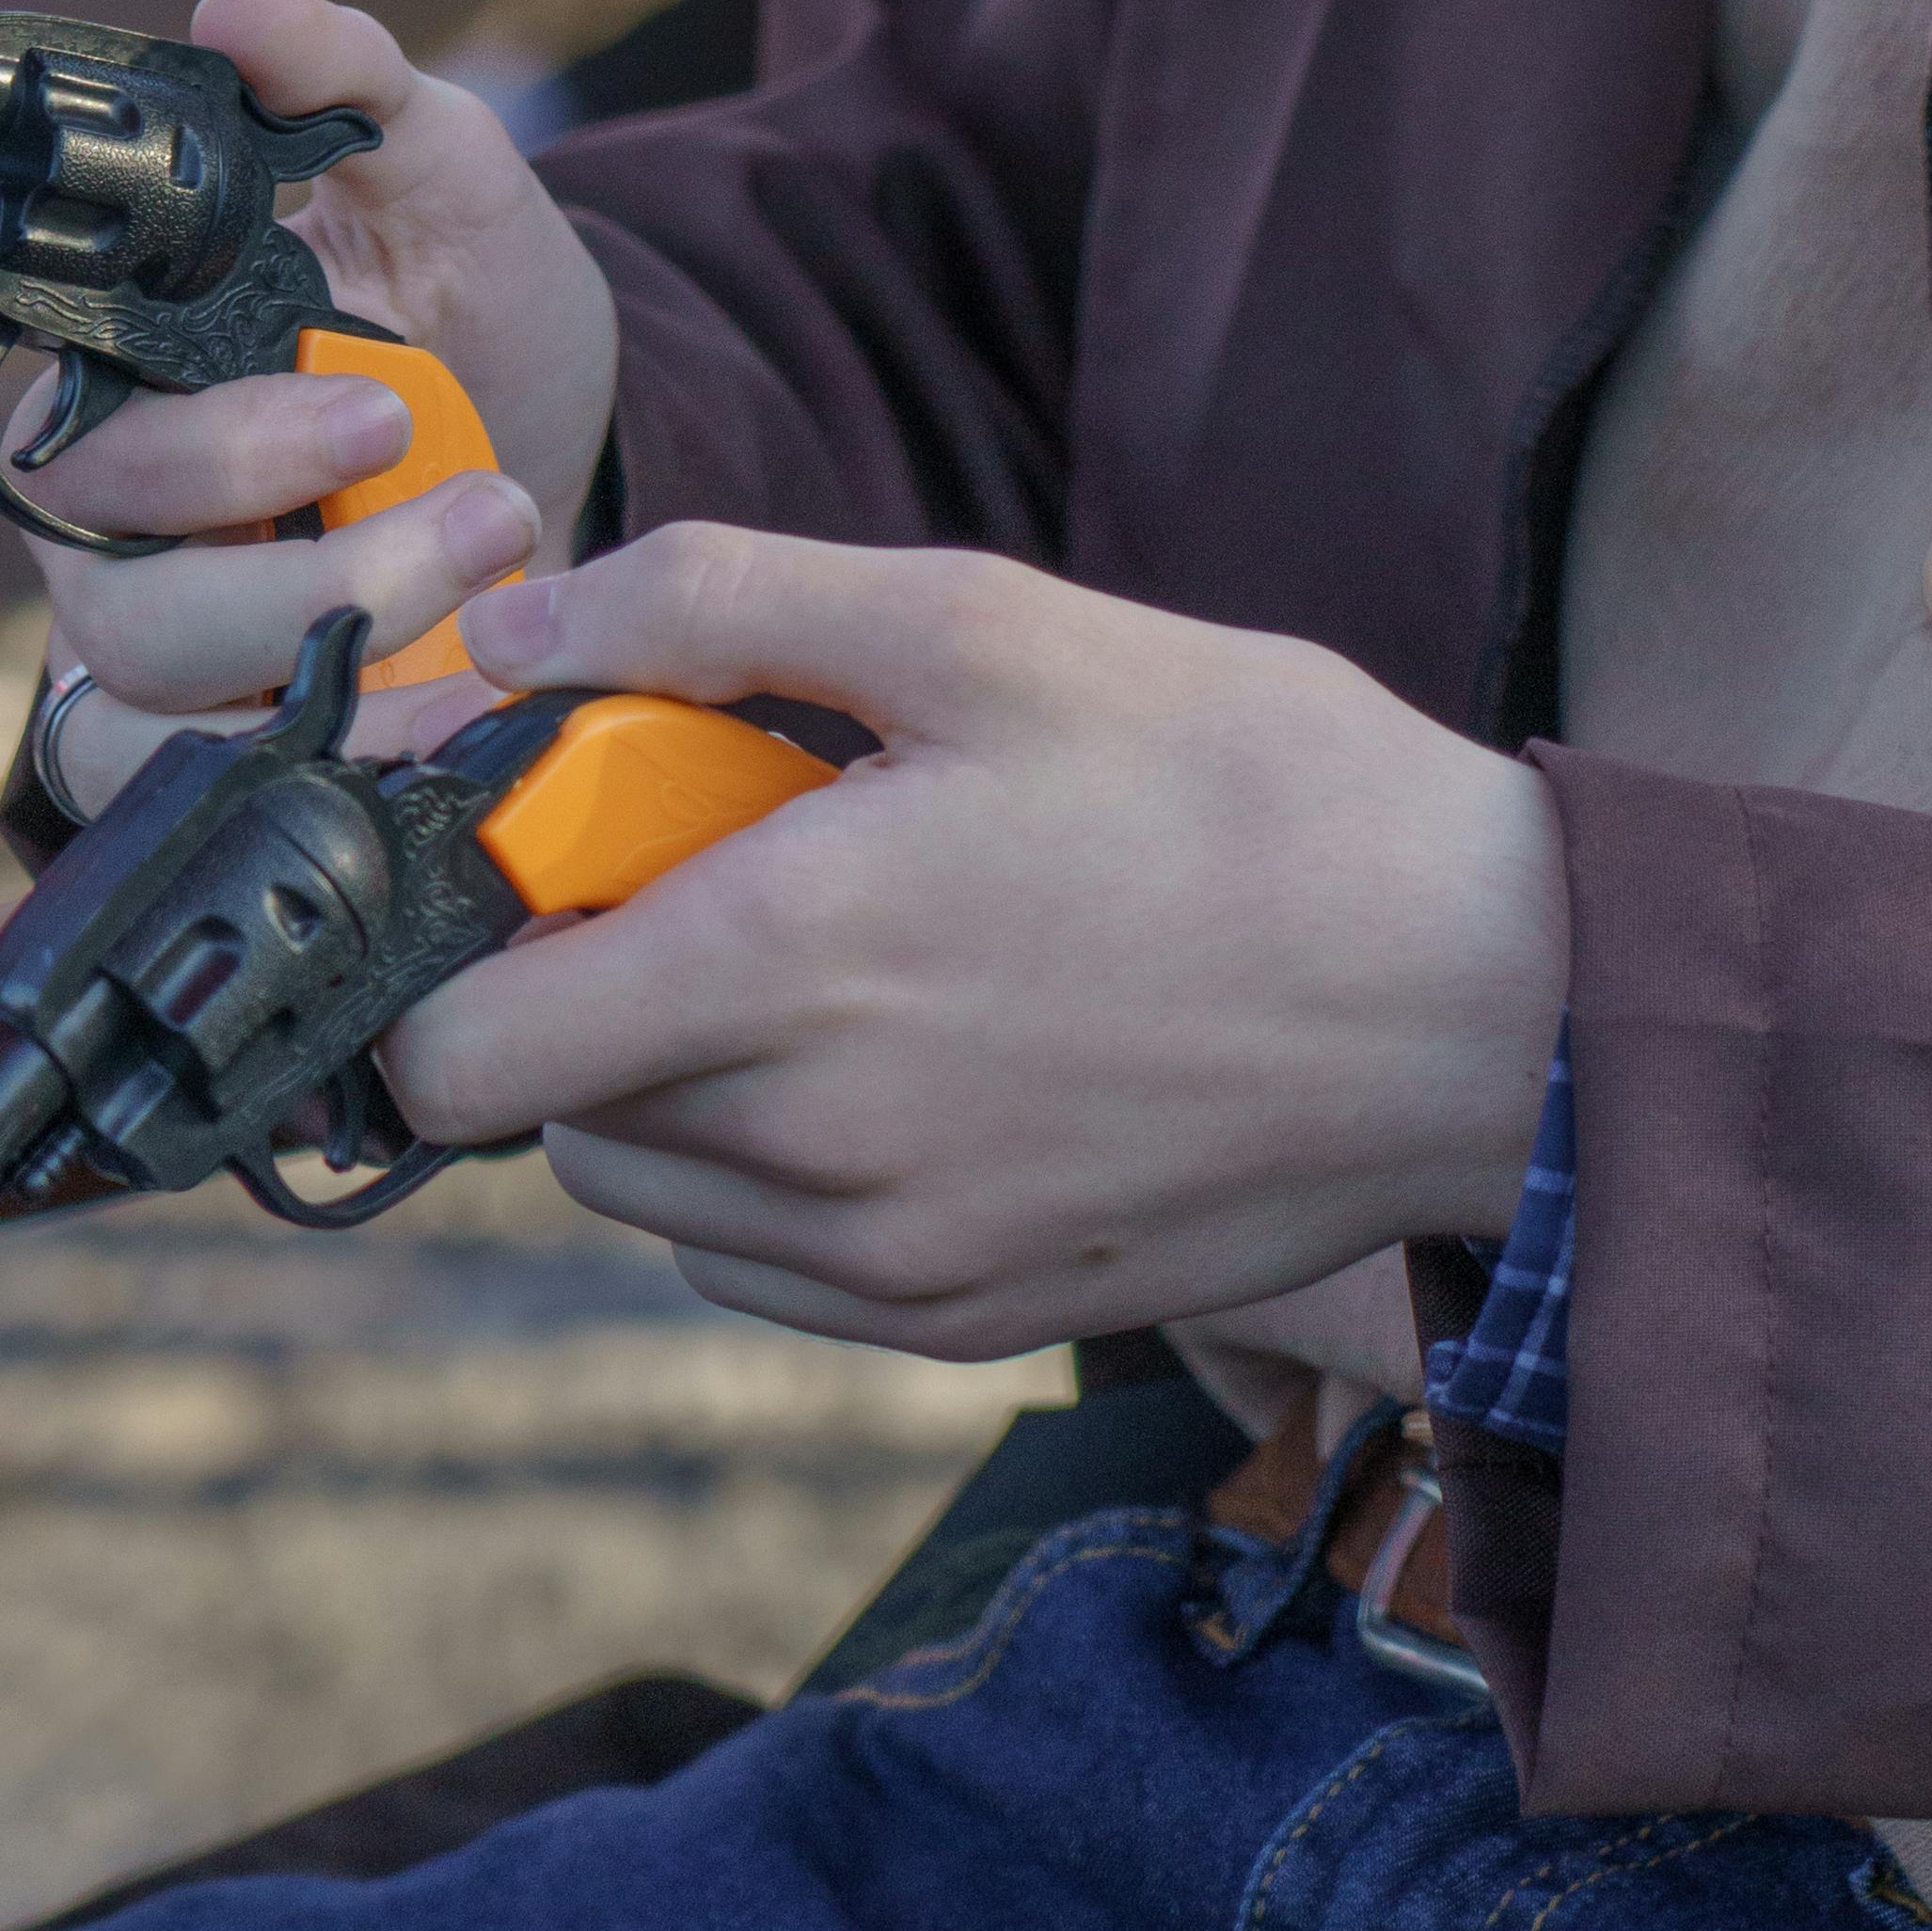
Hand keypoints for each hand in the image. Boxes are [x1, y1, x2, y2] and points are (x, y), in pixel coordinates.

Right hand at [14, 0, 617, 810]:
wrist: (566, 451)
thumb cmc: (467, 302)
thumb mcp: (441, 170)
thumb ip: (349, 78)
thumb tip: (241, 5)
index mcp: (122, 363)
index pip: (68, 412)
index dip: (209, 437)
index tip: (370, 403)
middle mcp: (107, 507)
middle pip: (111, 573)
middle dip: (299, 548)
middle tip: (471, 497)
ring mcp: (152, 632)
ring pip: (151, 693)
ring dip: (335, 648)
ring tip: (491, 587)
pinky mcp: (214, 733)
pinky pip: (190, 789)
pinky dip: (325, 767)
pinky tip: (451, 720)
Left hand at [371, 525, 1572, 1363]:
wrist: (1478, 1002)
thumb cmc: (1246, 782)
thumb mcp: (986, 624)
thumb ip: (719, 610)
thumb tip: (511, 629)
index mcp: (786, 959)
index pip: (457, 1058)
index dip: (453, 957)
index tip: (549, 861)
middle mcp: (808, 1144)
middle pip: (545, 1116)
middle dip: (592, 991)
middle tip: (740, 868)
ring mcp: (887, 1259)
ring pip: (652, 1195)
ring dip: (680, 1086)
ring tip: (849, 959)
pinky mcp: (965, 1320)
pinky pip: (770, 1267)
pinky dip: (781, 1175)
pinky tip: (919, 1058)